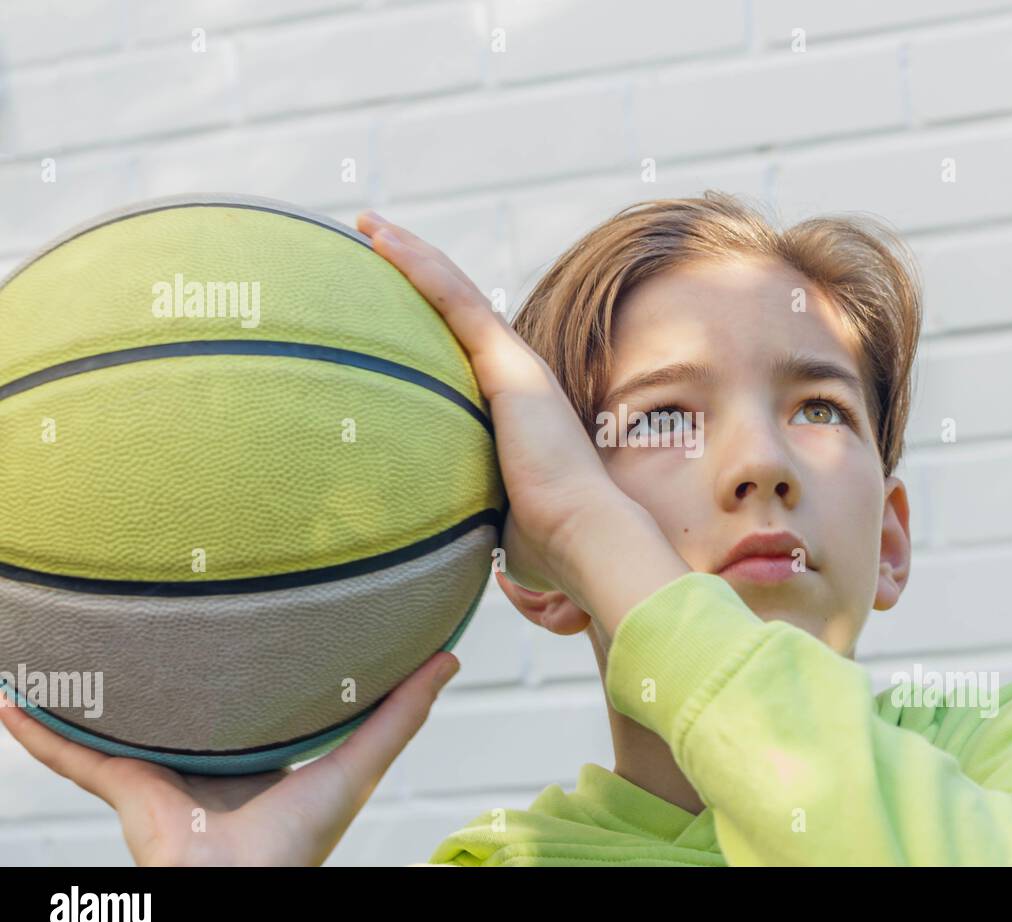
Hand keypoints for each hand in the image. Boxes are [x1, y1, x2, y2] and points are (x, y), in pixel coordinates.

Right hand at [0, 652, 459, 865]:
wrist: (244, 885)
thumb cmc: (302, 840)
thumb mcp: (356, 762)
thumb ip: (400, 714)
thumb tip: (450, 658)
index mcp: (251, 749)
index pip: (241, 692)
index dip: (237, 656)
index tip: (235, 608)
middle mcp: (199, 755)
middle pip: (171, 699)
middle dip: (154, 663)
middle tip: (143, 605)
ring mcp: (154, 768)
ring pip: (112, 719)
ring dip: (84, 688)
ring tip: (62, 642)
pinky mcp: (120, 784)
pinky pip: (69, 752)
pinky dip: (38, 729)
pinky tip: (9, 694)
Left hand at [355, 211, 634, 603]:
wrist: (582, 536)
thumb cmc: (543, 544)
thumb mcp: (488, 514)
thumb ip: (463, 508)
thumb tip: (430, 537)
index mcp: (513, 406)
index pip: (464, 348)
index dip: (430, 317)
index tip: (392, 304)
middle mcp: (516, 374)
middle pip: (458, 307)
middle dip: (416, 272)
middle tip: (373, 244)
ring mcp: (514, 363)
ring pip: (453, 290)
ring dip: (410, 253)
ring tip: (368, 225)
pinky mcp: (508, 362)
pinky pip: (454, 298)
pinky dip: (418, 265)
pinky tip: (379, 239)